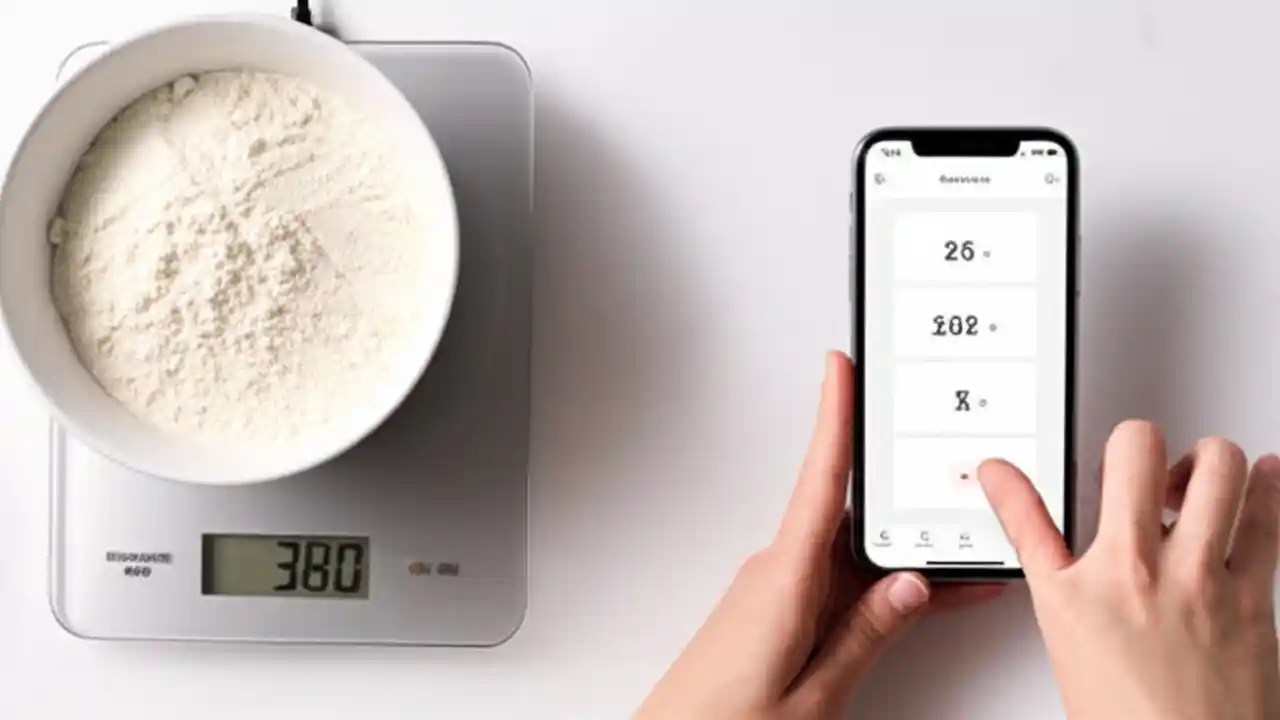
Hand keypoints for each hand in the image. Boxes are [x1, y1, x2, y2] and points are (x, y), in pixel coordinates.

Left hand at [636, 352, 1001, 719]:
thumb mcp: (814, 693)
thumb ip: (865, 635)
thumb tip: (911, 584)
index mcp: (785, 580)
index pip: (819, 481)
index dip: (832, 416)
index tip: (840, 366)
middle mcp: (777, 573)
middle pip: (853, 521)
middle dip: (907, 510)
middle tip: (958, 500)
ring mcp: (775, 591)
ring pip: (851, 558)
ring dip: (898, 561)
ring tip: (959, 572)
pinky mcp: (774, 610)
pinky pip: (835, 584)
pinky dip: (875, 590)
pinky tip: (908, 601)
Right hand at [980, 421, 1279, 719]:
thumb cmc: (1130, 719)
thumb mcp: (1068, 648)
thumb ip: (1050, 579)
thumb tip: (1034, 544)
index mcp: (1079, 591)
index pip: (1027, 511)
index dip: (1007, 480)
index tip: (1002, 467)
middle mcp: (1140, 570)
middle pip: (1138, 448)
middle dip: (1138, 440)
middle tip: (1139, 466)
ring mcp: (1203, 577)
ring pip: (1219, 467)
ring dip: (1209, 458)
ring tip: (1199, 478)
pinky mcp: (1256, 594)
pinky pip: (1269, 517)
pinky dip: (1270, 485)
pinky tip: (1265, 478)